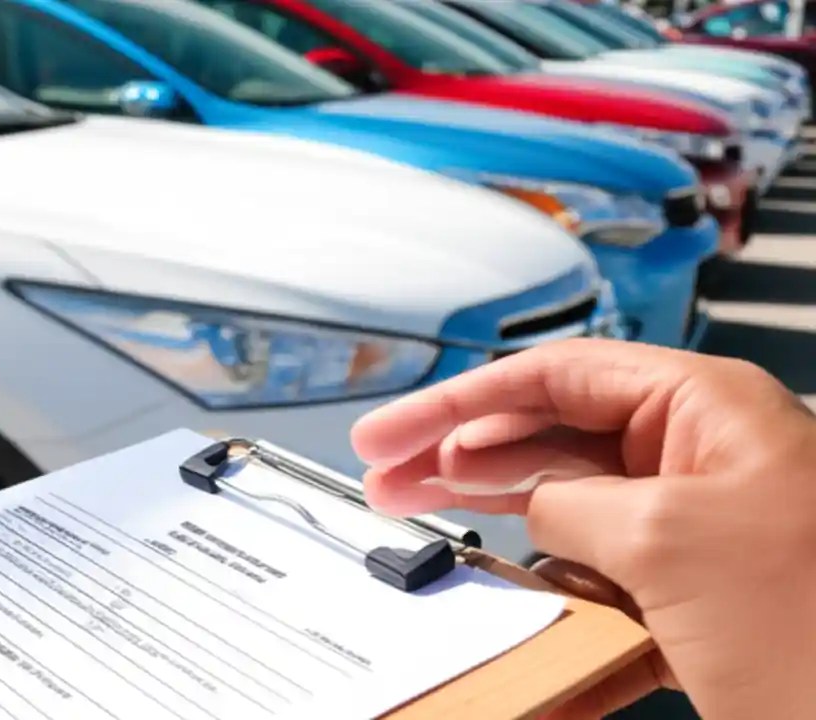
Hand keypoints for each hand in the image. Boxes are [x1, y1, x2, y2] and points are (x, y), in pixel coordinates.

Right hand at [350, 339, 815, 719]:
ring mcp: (690, 518)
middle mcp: (695, 451)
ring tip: (416, 511)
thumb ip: (570, 504)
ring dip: (489, 508)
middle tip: (387, 472)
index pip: (554, 376)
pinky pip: (596, 563)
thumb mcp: (664, 542)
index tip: (392, 430)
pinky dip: (543, 575)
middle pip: (548, 431)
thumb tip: (530, 503)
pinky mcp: (689, 581)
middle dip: (460, 450)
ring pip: (564, 495)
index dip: (458, 402)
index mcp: (703, 408)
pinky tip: (501, 577)